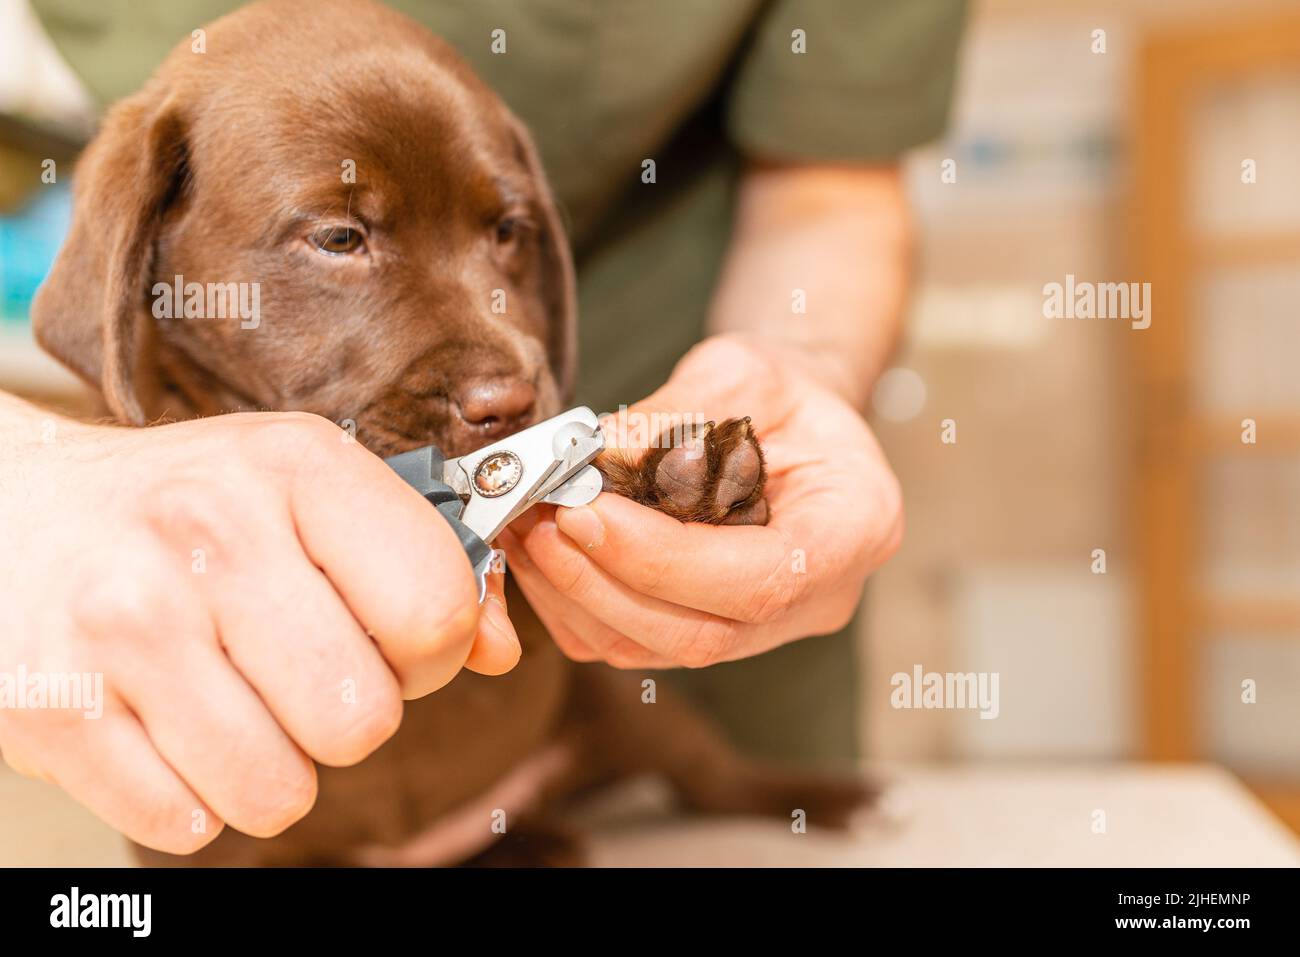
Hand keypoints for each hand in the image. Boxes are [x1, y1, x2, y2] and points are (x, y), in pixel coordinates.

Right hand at [0, 402, 517, 853]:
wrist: (12, 511)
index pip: (436, 609)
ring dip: (272, 766)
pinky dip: (189, 796)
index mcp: (297, 467)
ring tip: (233, 699)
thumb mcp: (307, 492)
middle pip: (365, 719)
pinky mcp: (52, 707)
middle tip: (300, 672)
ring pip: (280, 791)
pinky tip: (166, 724)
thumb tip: (498, 652)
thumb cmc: (185, 509)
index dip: (431, 649)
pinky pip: (185, 823)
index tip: (389, 638)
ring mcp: (122, 623)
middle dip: (350, 716)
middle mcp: (208, 535)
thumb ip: (422, 566)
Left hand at [499, 335, 902, 668]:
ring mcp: (764, 629)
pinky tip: (541, 551)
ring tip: (528, 527)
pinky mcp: (710, 631)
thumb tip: (591, 454)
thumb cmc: (780, 391)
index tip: (586, 513)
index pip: (760, 581)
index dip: (664, 561)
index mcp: (854, 529)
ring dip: (577, 596)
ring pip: (657, 650)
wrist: (790, 420)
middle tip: (541, 520)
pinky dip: (575, 604)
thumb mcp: (743, 371)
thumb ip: (675, 415)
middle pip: (702, 635)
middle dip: (605, 583)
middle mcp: (816, 599)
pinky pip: (632, 644)